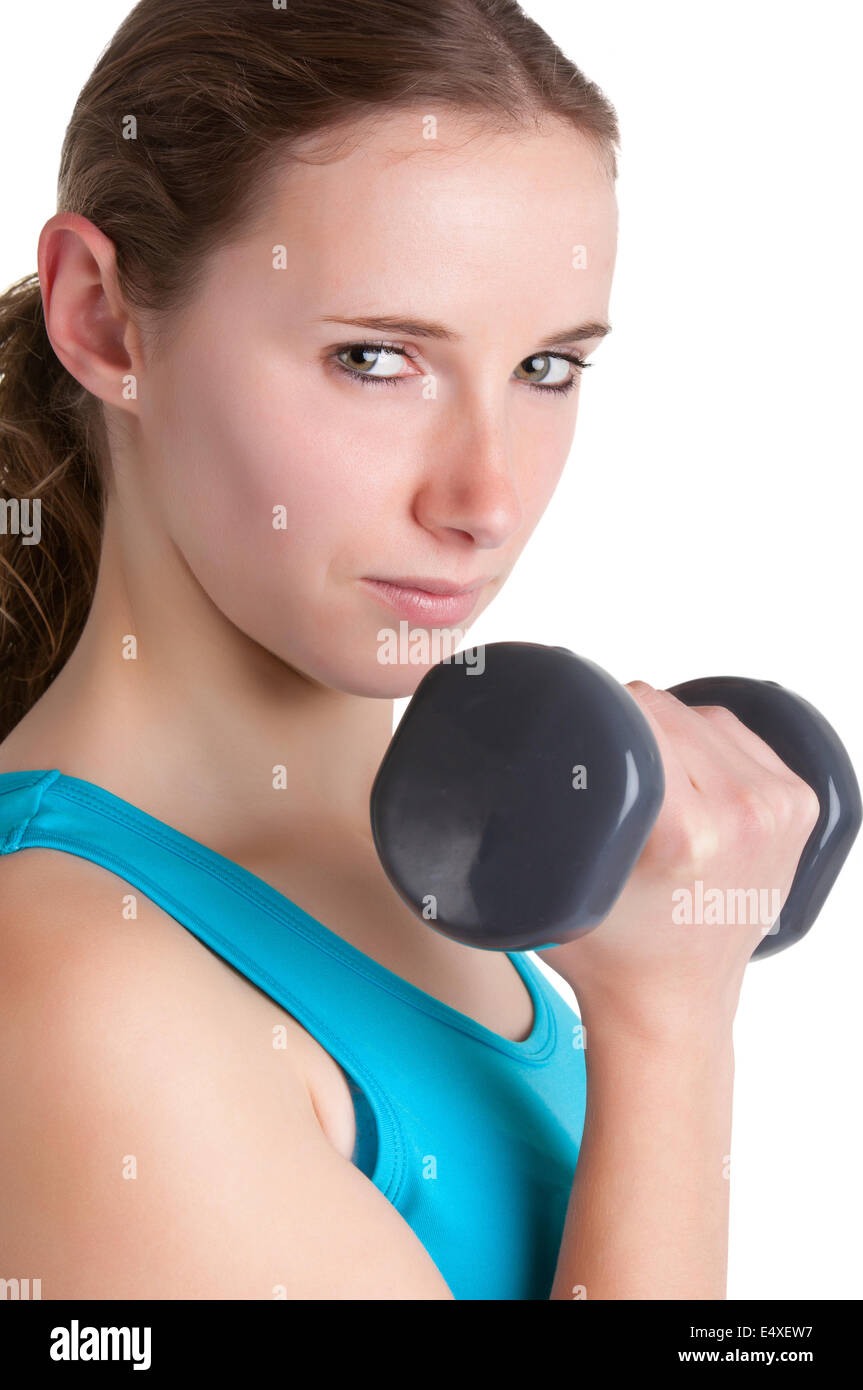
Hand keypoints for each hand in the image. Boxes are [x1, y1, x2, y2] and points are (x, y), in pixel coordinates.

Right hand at [537, 682, 820, 1030]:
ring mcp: (779, 808)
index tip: (571, 721)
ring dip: (669, 728)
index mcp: (687, 830)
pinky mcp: (799, 806)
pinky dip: (709, 741)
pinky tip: (685, 769)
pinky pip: (740, 737)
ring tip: (642, 771)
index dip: (595, 704)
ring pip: (705, 715)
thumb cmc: (609, 954)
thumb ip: (532, 818)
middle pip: (669, 709)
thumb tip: (503, 742)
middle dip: (627, 719)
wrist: (672, 1006)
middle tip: (599, 758)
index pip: (635, 711)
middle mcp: (744, 813)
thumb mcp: (553, 885)